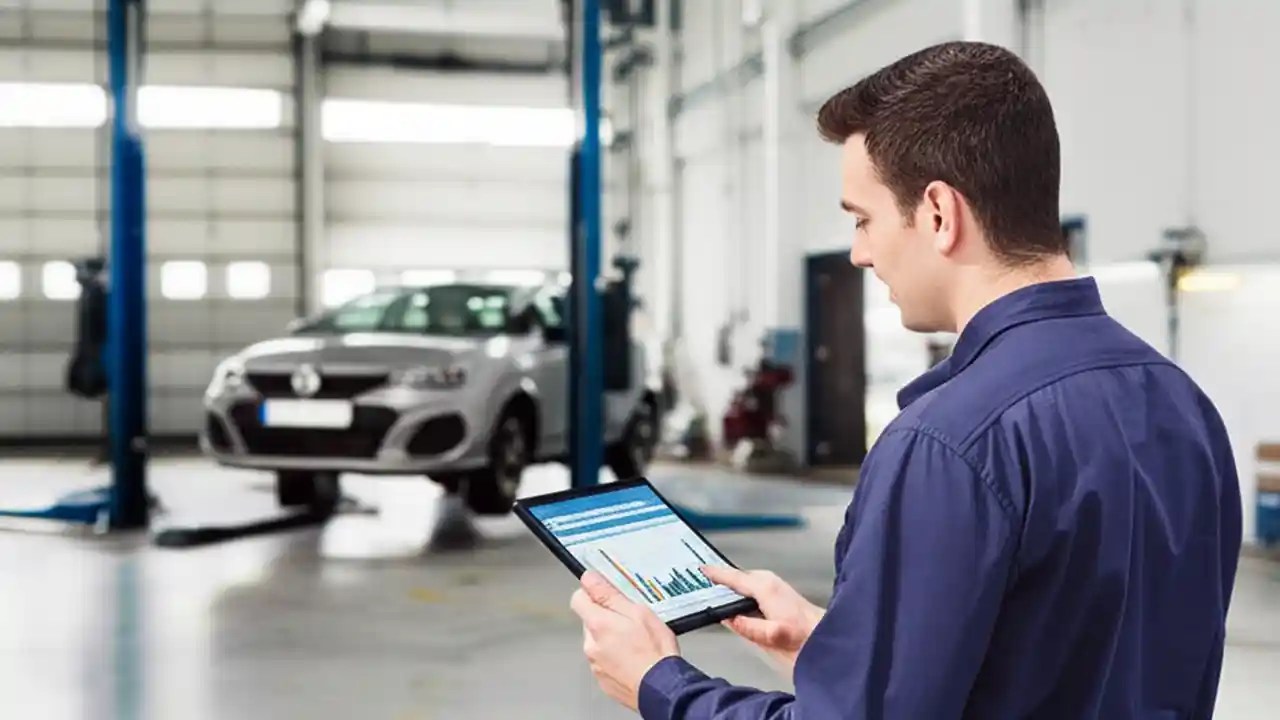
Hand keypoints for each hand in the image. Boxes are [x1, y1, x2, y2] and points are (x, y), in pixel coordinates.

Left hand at [570, 570, 680, 711]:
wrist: (662, 689)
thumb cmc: (655, 653)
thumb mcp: (638, 612)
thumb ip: (609, 595)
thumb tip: (589, 580)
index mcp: (598, 625)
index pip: (578, 599)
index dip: (591, 593)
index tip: (604, 594)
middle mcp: (591, 646)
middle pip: (590, 622)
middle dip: (606, 619)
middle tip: (631, 623)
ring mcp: (596, 666)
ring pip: (598, 643)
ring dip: (611, 640)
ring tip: (636, 645)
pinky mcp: (603, 681)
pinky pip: (604, 662)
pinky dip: (615, 659)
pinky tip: (634, 660)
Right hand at [702, 566, 824, 675]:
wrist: (822, 633)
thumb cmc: (802, 632)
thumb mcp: (773, 634)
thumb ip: (749, 627)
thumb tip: (729, 619)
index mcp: (764, 587)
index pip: (733, 577)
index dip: (716, 574)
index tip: (701, 570)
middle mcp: (766, 581)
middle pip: (736, 577)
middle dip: (720, 579)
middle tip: (702, 582)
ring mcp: (771, 584)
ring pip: (743, 581)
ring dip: (730, 584)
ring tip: (713, 590)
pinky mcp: (774, 591)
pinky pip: (750, 585)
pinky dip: (739, 589)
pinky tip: (734, 599)